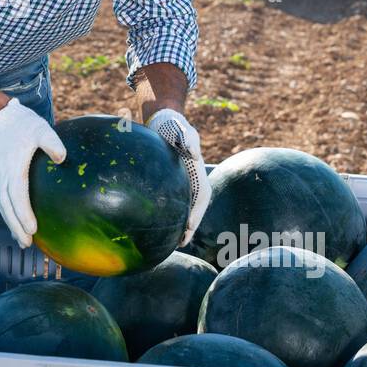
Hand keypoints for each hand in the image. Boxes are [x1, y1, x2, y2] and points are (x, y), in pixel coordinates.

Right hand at [0, 99, 65, 247]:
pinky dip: (5, 212)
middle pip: (6, 206)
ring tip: (21, 240)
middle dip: (16, 226)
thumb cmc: (23, 125)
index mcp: (13, 166)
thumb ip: (52, 143)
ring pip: (0, 204)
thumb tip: (62, 158)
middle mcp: (0, 175)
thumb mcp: (42, 129)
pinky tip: (13, 223)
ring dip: (10, 223)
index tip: (32, 229)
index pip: (17, 195)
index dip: (23, 213)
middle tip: (27, 244)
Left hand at [147, 108, 210, 245]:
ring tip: (175, 242)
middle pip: (196, 209)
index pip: (201, 198)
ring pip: (188, 209)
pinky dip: (176, 216)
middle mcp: (196, 182)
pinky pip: (179, 204)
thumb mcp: (183, 131)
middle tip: (181, 242)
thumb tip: (194, 153)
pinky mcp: (178, 185)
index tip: (188, 227)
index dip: (196, 214)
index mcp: (199, 173)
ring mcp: (188, 185)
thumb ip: (188, 140)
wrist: (167, 123)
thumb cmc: (176, 128)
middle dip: (191, 226)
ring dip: (184, 226)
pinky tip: (165, 227)